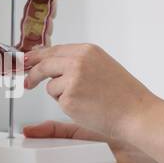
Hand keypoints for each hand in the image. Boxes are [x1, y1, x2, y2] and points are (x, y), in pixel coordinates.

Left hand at [21, 44, 155, 140]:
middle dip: (33, 74)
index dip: (38, 56)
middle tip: (28, 83)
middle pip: (44, 64)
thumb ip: (78, 61)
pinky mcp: (68, 98)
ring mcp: (71, 79)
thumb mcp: (102, 66)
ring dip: (61, 95)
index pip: (54, 50)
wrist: (135, 112)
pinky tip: (85, 108)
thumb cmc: (123, 94)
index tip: (27, 60)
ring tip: (85, 100)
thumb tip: (53, 62)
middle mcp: (77, 62)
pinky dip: (67, 106)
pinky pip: (58, 101)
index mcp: (87, 51)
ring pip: (51, 86)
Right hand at [22, 120, 139, 162]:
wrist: (129, 153)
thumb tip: (26, 130)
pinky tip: (47, 158)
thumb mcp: (71, 132)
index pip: (34, 156)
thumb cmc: (103, 142)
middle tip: (12, 146)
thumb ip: (49, 130)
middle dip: (23, 157)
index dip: (22, 150)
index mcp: (58, 160)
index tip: (11, 140)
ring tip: (24, 150)